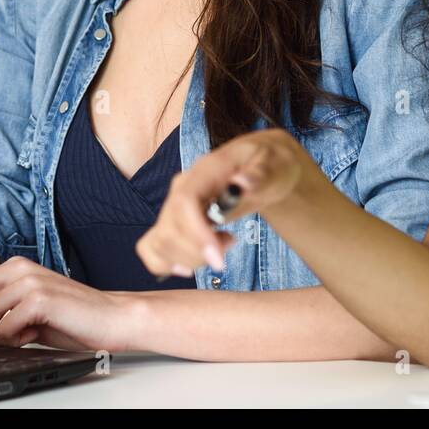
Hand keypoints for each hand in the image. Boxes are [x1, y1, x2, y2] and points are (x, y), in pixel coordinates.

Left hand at [0, 257, 139, 351]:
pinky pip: (3, 326)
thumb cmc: (72, 318)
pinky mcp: (39, 298)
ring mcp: (28, 281)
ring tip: (23, 334)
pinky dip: (14, 339)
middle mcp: (18, 269)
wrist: (112, 318)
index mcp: (14, 269)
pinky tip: (34, 334)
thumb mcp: (26, 319)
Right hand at [136, 128, 319, 278]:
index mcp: (205, 170)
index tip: (219, 258)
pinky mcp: (172, 222)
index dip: (195, 234)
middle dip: (198, 253)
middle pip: (169, 229)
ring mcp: (173, 205)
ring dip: (189, 259)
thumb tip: (242, 184)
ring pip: (160, 243)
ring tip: (222, 246)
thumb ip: (259, 175)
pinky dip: (169, 263)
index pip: (184, 202)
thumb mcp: (275, 166)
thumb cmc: (270, 165)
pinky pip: (152, 249)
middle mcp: (182, 187)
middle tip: (230, 244)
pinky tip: (198, 259)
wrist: (262, 166)